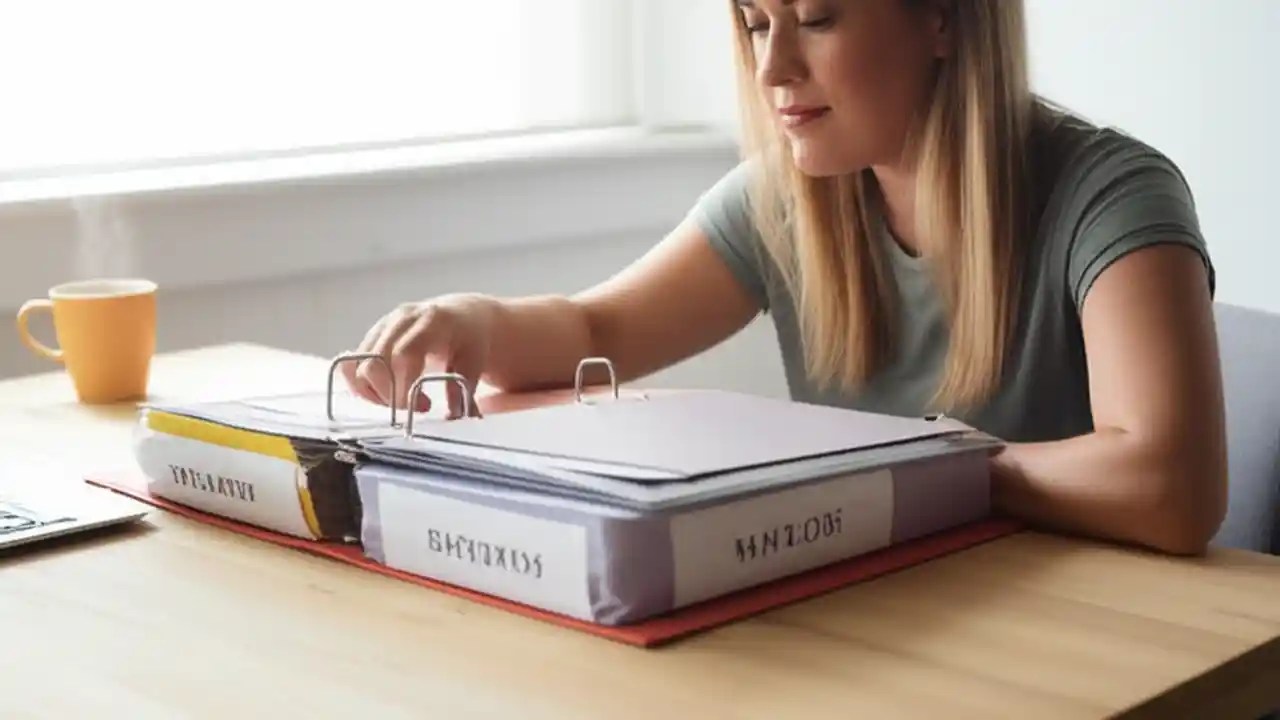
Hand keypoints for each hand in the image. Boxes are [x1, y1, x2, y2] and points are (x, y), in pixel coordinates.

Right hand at [342, 293, 496, 417]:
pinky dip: (361, 386)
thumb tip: (454, 420)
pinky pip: (351, 364)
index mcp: (430, 322)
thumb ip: (462, 391)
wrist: (461, 316)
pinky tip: (383, 396)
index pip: (403, 354)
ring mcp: (382, 326)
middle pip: (374, 361)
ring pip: (358, 364)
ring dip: (374, 393)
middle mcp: (401, 320)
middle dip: (388, 394)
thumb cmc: (469, 341)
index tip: (422, 407)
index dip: (404, 385)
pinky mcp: (371, 336)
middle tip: (415, 408)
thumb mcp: (474, 362)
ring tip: (401, 401)